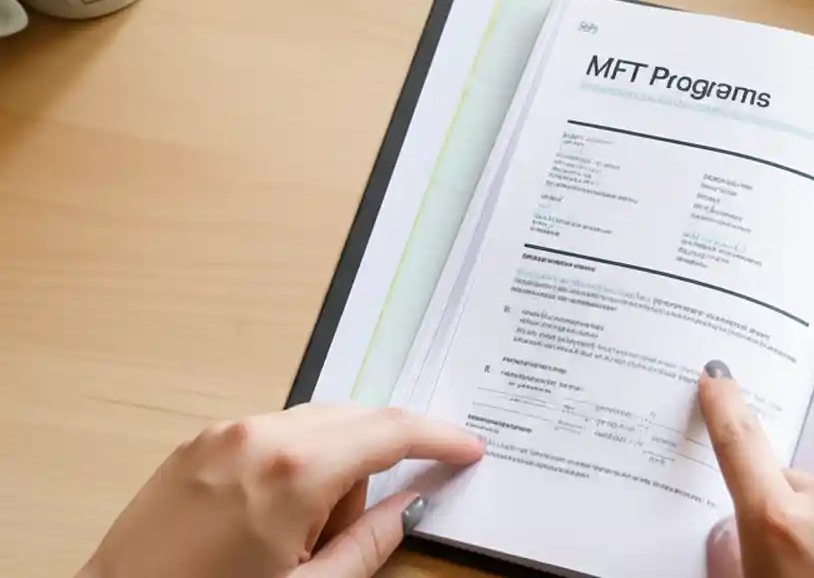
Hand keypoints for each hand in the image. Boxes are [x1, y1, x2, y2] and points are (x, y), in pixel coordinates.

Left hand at [76, 404, 483, 577]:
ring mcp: (224, 433)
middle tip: (343, 535)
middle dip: (372, 467)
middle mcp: (259, 434)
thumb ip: (372, 542)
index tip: (467, 449)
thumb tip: (411, 503)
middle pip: (356, 421)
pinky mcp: (198, 442)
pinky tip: (267, 519)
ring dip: (329, 467)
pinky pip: (272, 433)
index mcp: (294, 471)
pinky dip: (292, 463)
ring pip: (315, 425)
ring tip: (294, 537)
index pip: (391, 431)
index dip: (439, 438)